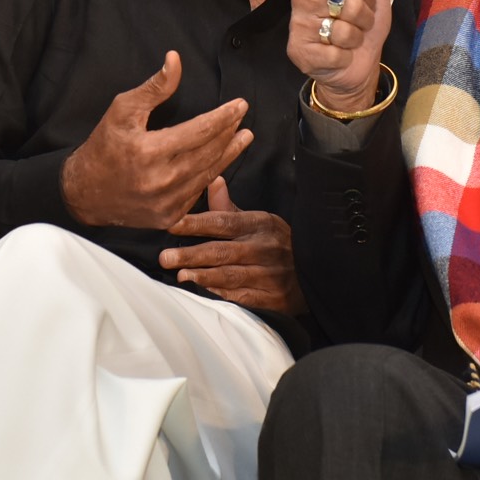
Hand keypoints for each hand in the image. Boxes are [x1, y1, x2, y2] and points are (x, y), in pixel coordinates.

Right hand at [61, 51, 252, 229]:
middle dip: (229, 132)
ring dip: (229, 154)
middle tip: (242, 117)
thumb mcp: (123, 109)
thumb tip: (175, 59)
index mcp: (149, 152)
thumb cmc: (103, 145)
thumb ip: (154, 87)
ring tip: (243, 137)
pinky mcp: (168, 218)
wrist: (84, 192)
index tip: (240, 105)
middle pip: (209, 153)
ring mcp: (166, 203)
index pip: (200, 130)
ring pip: (208, 174)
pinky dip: (211, 174)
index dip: (224, 116)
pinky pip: (197, 193)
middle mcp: (161, 181)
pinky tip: (220, 161)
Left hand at [161, 177, 305, 313]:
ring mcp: (269, 275)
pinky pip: (243, 297)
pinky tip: (203, 294)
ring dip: (204, 276)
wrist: (314, 273)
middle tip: (165, 257)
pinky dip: (222, 296)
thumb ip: (229, 207)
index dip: (196, 223)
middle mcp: (264, 248)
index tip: (172, 224)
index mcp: (259, 224)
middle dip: (192, 254)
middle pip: (223, 251)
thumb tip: (212, 180)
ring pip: (231, 275)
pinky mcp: (272, 299)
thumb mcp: (258, 221)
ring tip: (181, 276)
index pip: (223, 222)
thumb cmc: (276, 243)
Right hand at [288, 0, 390, 113]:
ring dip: (354, 41)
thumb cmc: (361, 25)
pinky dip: (344, 58)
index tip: (361, 7)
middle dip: (363, 21)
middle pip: (351, 4)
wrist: (355, 65)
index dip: (368, 0)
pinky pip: (336, 54)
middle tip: (355, 27)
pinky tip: (336, 56)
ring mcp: (296, 26)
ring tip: (346, 41)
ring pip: (344, 30)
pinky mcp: (298, 52)